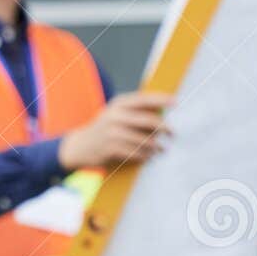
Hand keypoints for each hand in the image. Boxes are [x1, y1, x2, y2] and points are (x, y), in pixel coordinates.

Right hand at [57, 92, 174, 170]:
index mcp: (118, 104)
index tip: (176, 102)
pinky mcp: (111, 148)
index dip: (161, 100)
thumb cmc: (105, 128)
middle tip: (173, 133)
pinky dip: (145, 155)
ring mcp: (112, 132)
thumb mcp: (116, 114)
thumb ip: (136, 111)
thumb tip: (163, 114)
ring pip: (144, 139)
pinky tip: (149, 156)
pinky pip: (135, 152)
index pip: (144, 99)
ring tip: (161, 148)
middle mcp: (115, 116)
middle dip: (164, 127)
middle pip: (148, 120)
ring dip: (156, 145)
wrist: (81, 145)